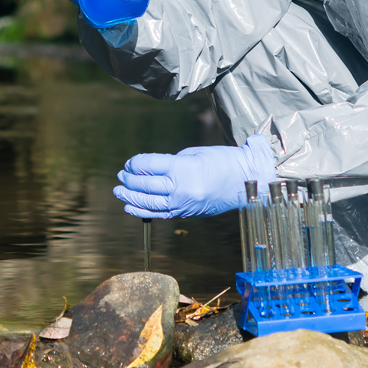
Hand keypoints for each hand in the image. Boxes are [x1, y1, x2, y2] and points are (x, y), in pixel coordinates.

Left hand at [114, 134, 276, 218]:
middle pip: (146, 184)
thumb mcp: (195, 154)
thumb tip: (151, 169)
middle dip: (130, 179)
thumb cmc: (224, 162)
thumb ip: (172, 162)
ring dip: (131, 196)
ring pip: (149, 202)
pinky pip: (160, 214)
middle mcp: (181, 188)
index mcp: (183, 169)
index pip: (149, 165)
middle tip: (121, 175)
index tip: (130, 162)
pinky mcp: (187, 213)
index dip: (136, 163)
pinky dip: (142, 210)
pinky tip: (130, 206)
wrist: (248, 182)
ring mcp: (184, 204)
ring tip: (119, 191)